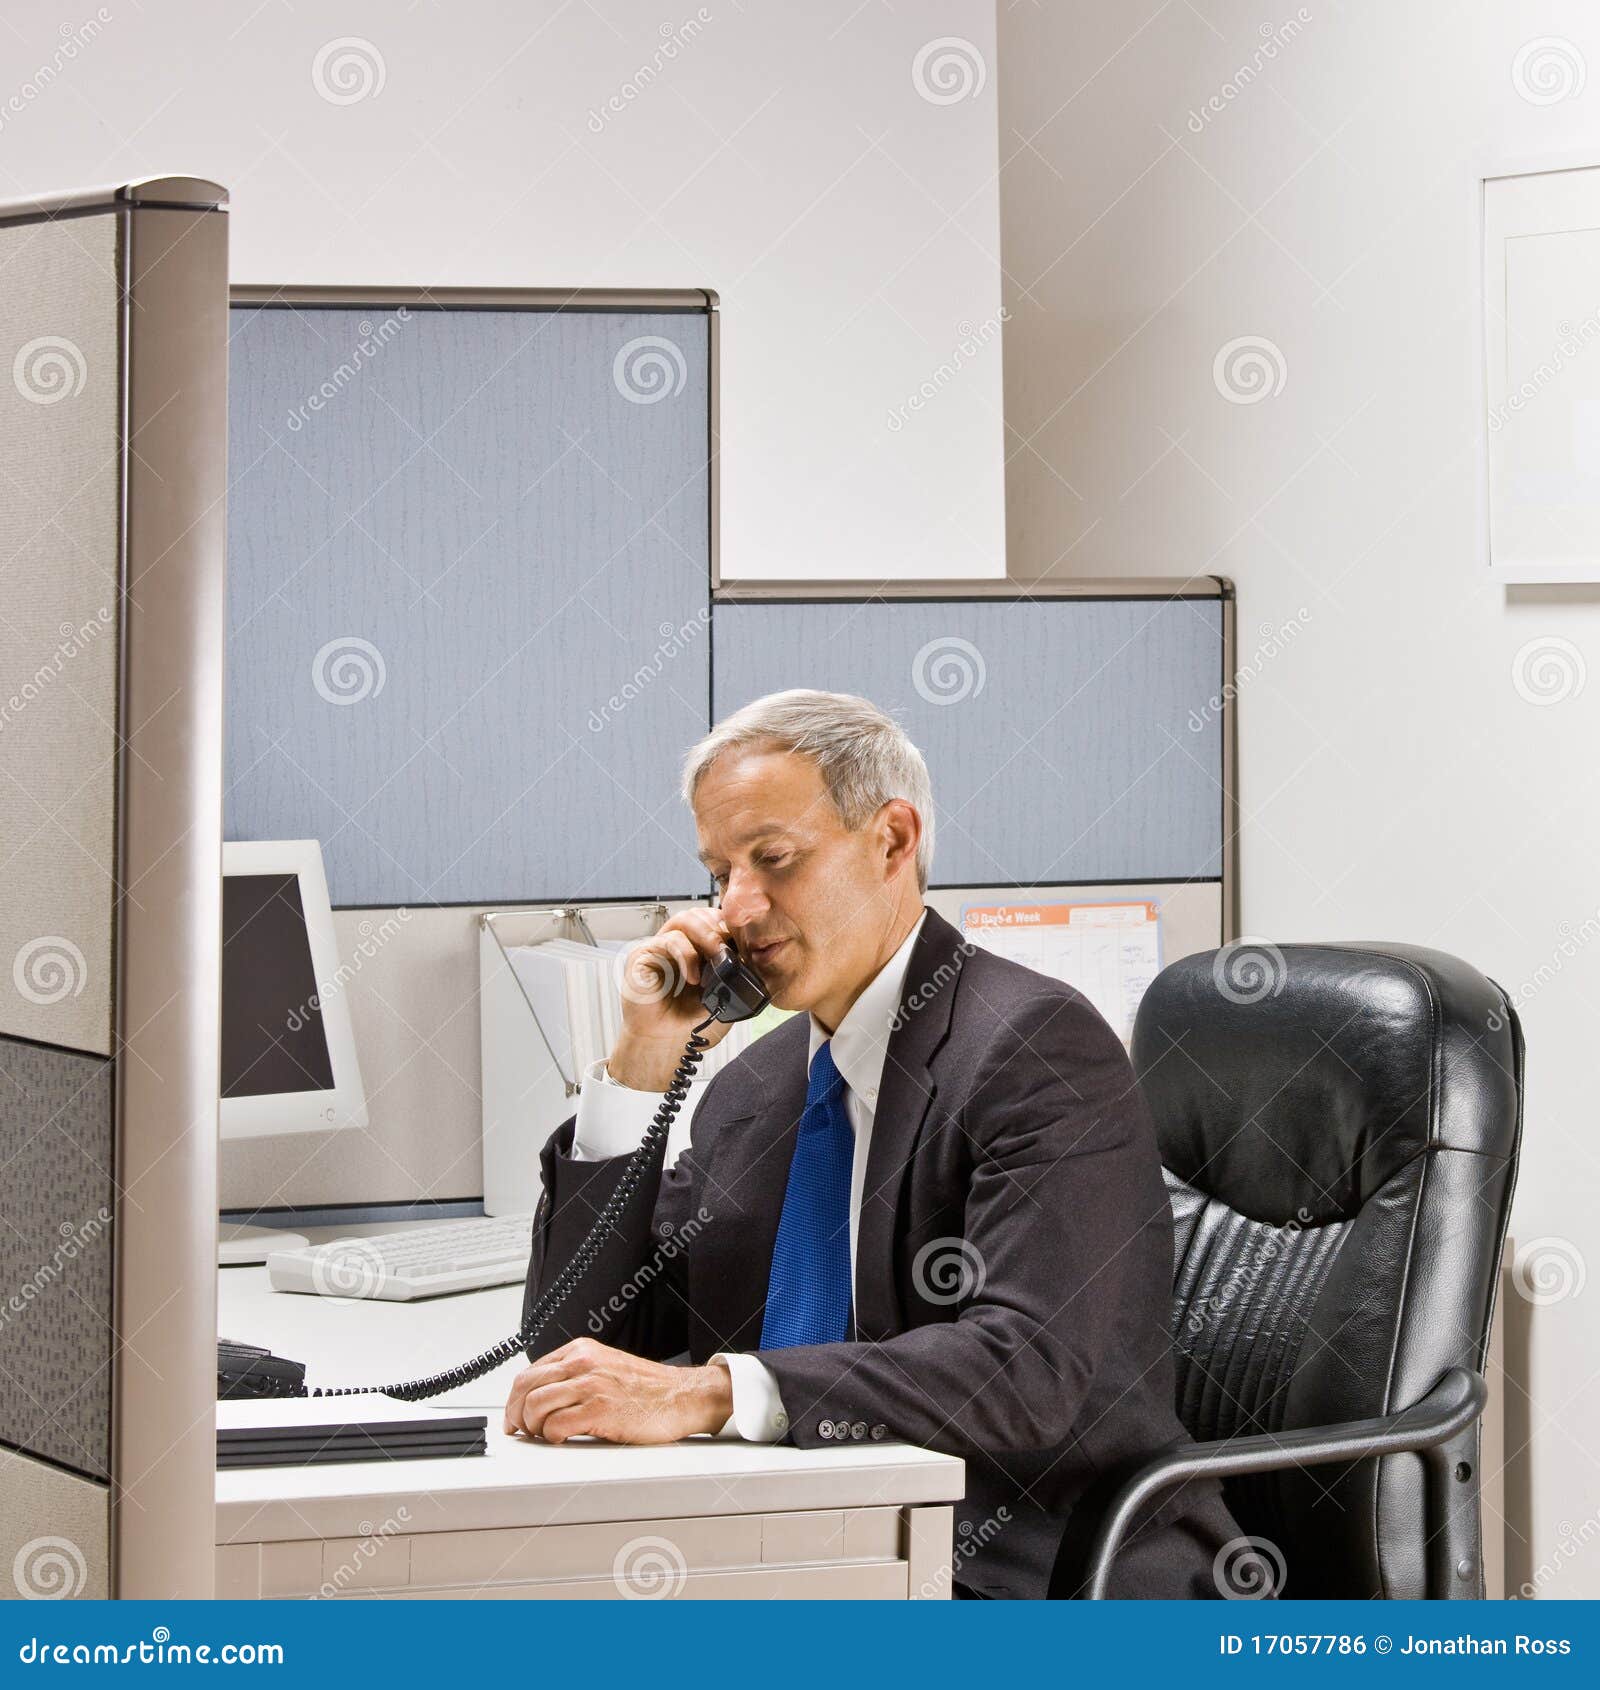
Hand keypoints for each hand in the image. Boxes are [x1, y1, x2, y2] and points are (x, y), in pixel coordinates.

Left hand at [503, 1338, 733, 1444]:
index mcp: (581, 1350)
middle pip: (525, 1388)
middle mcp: (583, 1362)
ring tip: (545, 1436)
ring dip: (533, 1428)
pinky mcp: (600, 1409)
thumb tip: (539, 1398)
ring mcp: (591, 1384)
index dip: (514, 1400)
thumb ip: (574, 1375)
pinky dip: (551, 1437)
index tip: (514, 1417)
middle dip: (515, 1414)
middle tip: (520, 1431)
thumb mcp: (604, 1367)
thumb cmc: (646, 1389)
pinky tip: (563, 1439)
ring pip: (535, 1406)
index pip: (529, 1372)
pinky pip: (556, 1426)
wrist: (681, 1397)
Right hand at [609, 907, 737, 1089]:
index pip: (715, 919)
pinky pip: (668, 941)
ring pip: (685, 919)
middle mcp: (678, 942)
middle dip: (720, 928)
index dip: (730, 926)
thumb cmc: (690, 1021)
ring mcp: (659, 946)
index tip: (745, 944)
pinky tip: (694, 977)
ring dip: (706, 936)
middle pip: (700, 913)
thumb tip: (756, 957)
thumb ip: (737, 974)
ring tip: (717, 958)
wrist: (665, 1044)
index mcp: (697, 947)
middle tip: (731, 951)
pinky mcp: (643, 956)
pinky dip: (686, 955)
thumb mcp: (724, 995)